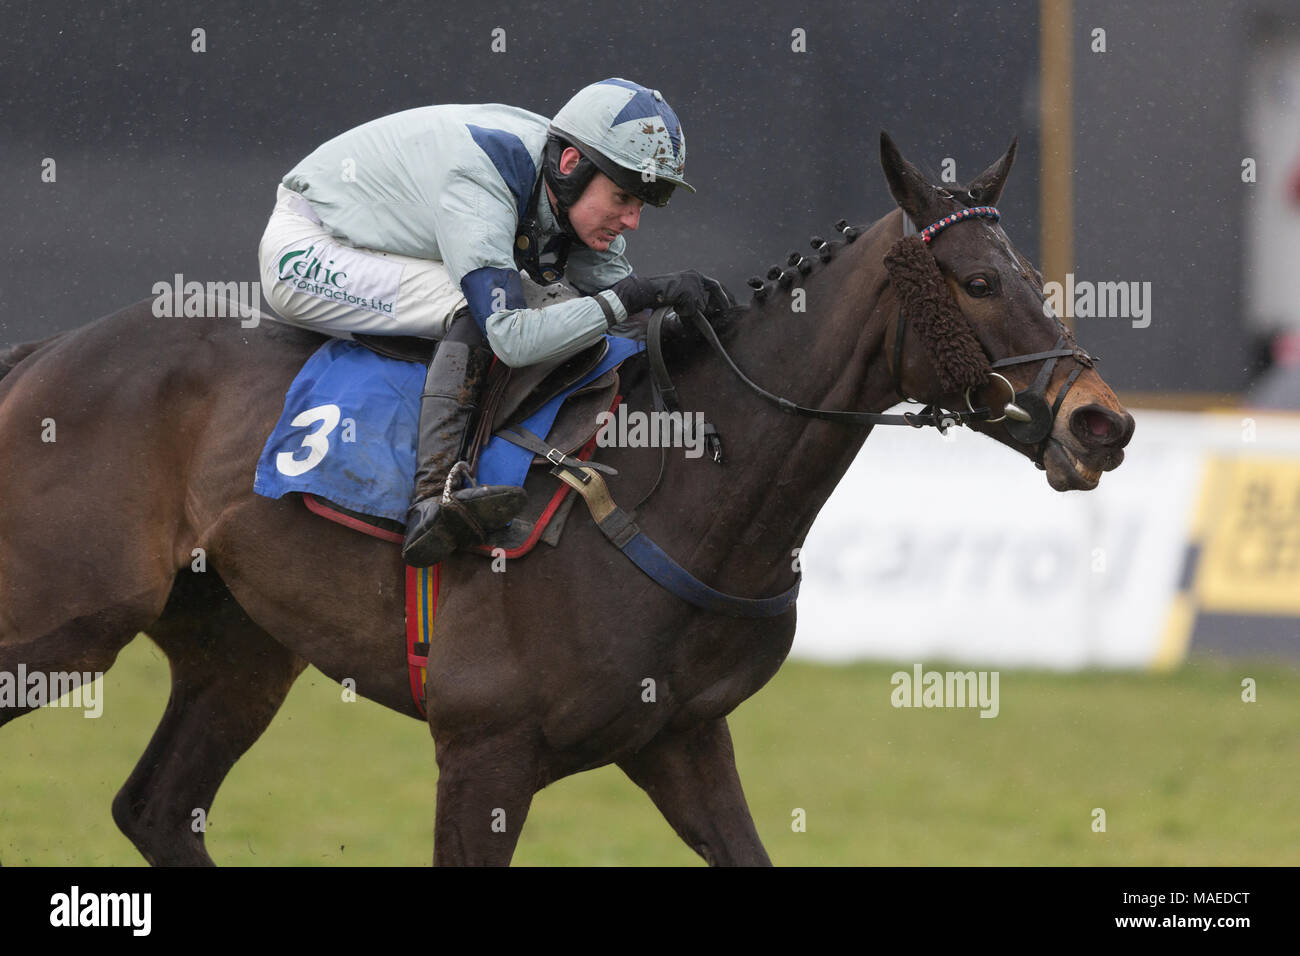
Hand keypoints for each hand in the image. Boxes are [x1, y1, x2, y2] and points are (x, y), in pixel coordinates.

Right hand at [611, 270, 734, 318]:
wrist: (646, 289)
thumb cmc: (659, 293)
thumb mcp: (680, 292)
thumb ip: (693, 297)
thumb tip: (706, 310)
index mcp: (694, 275)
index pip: (714, 285)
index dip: (722, 296)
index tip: (728, 306)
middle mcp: (696, 277)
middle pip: (710, 297)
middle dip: (711, 305)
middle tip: (709, 309)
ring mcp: (693, 284)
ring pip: (700, 306)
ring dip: (689, 311)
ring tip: (676, 304)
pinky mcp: (689, 292)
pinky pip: (692, 310)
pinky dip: (683, 312)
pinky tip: (673, 305)